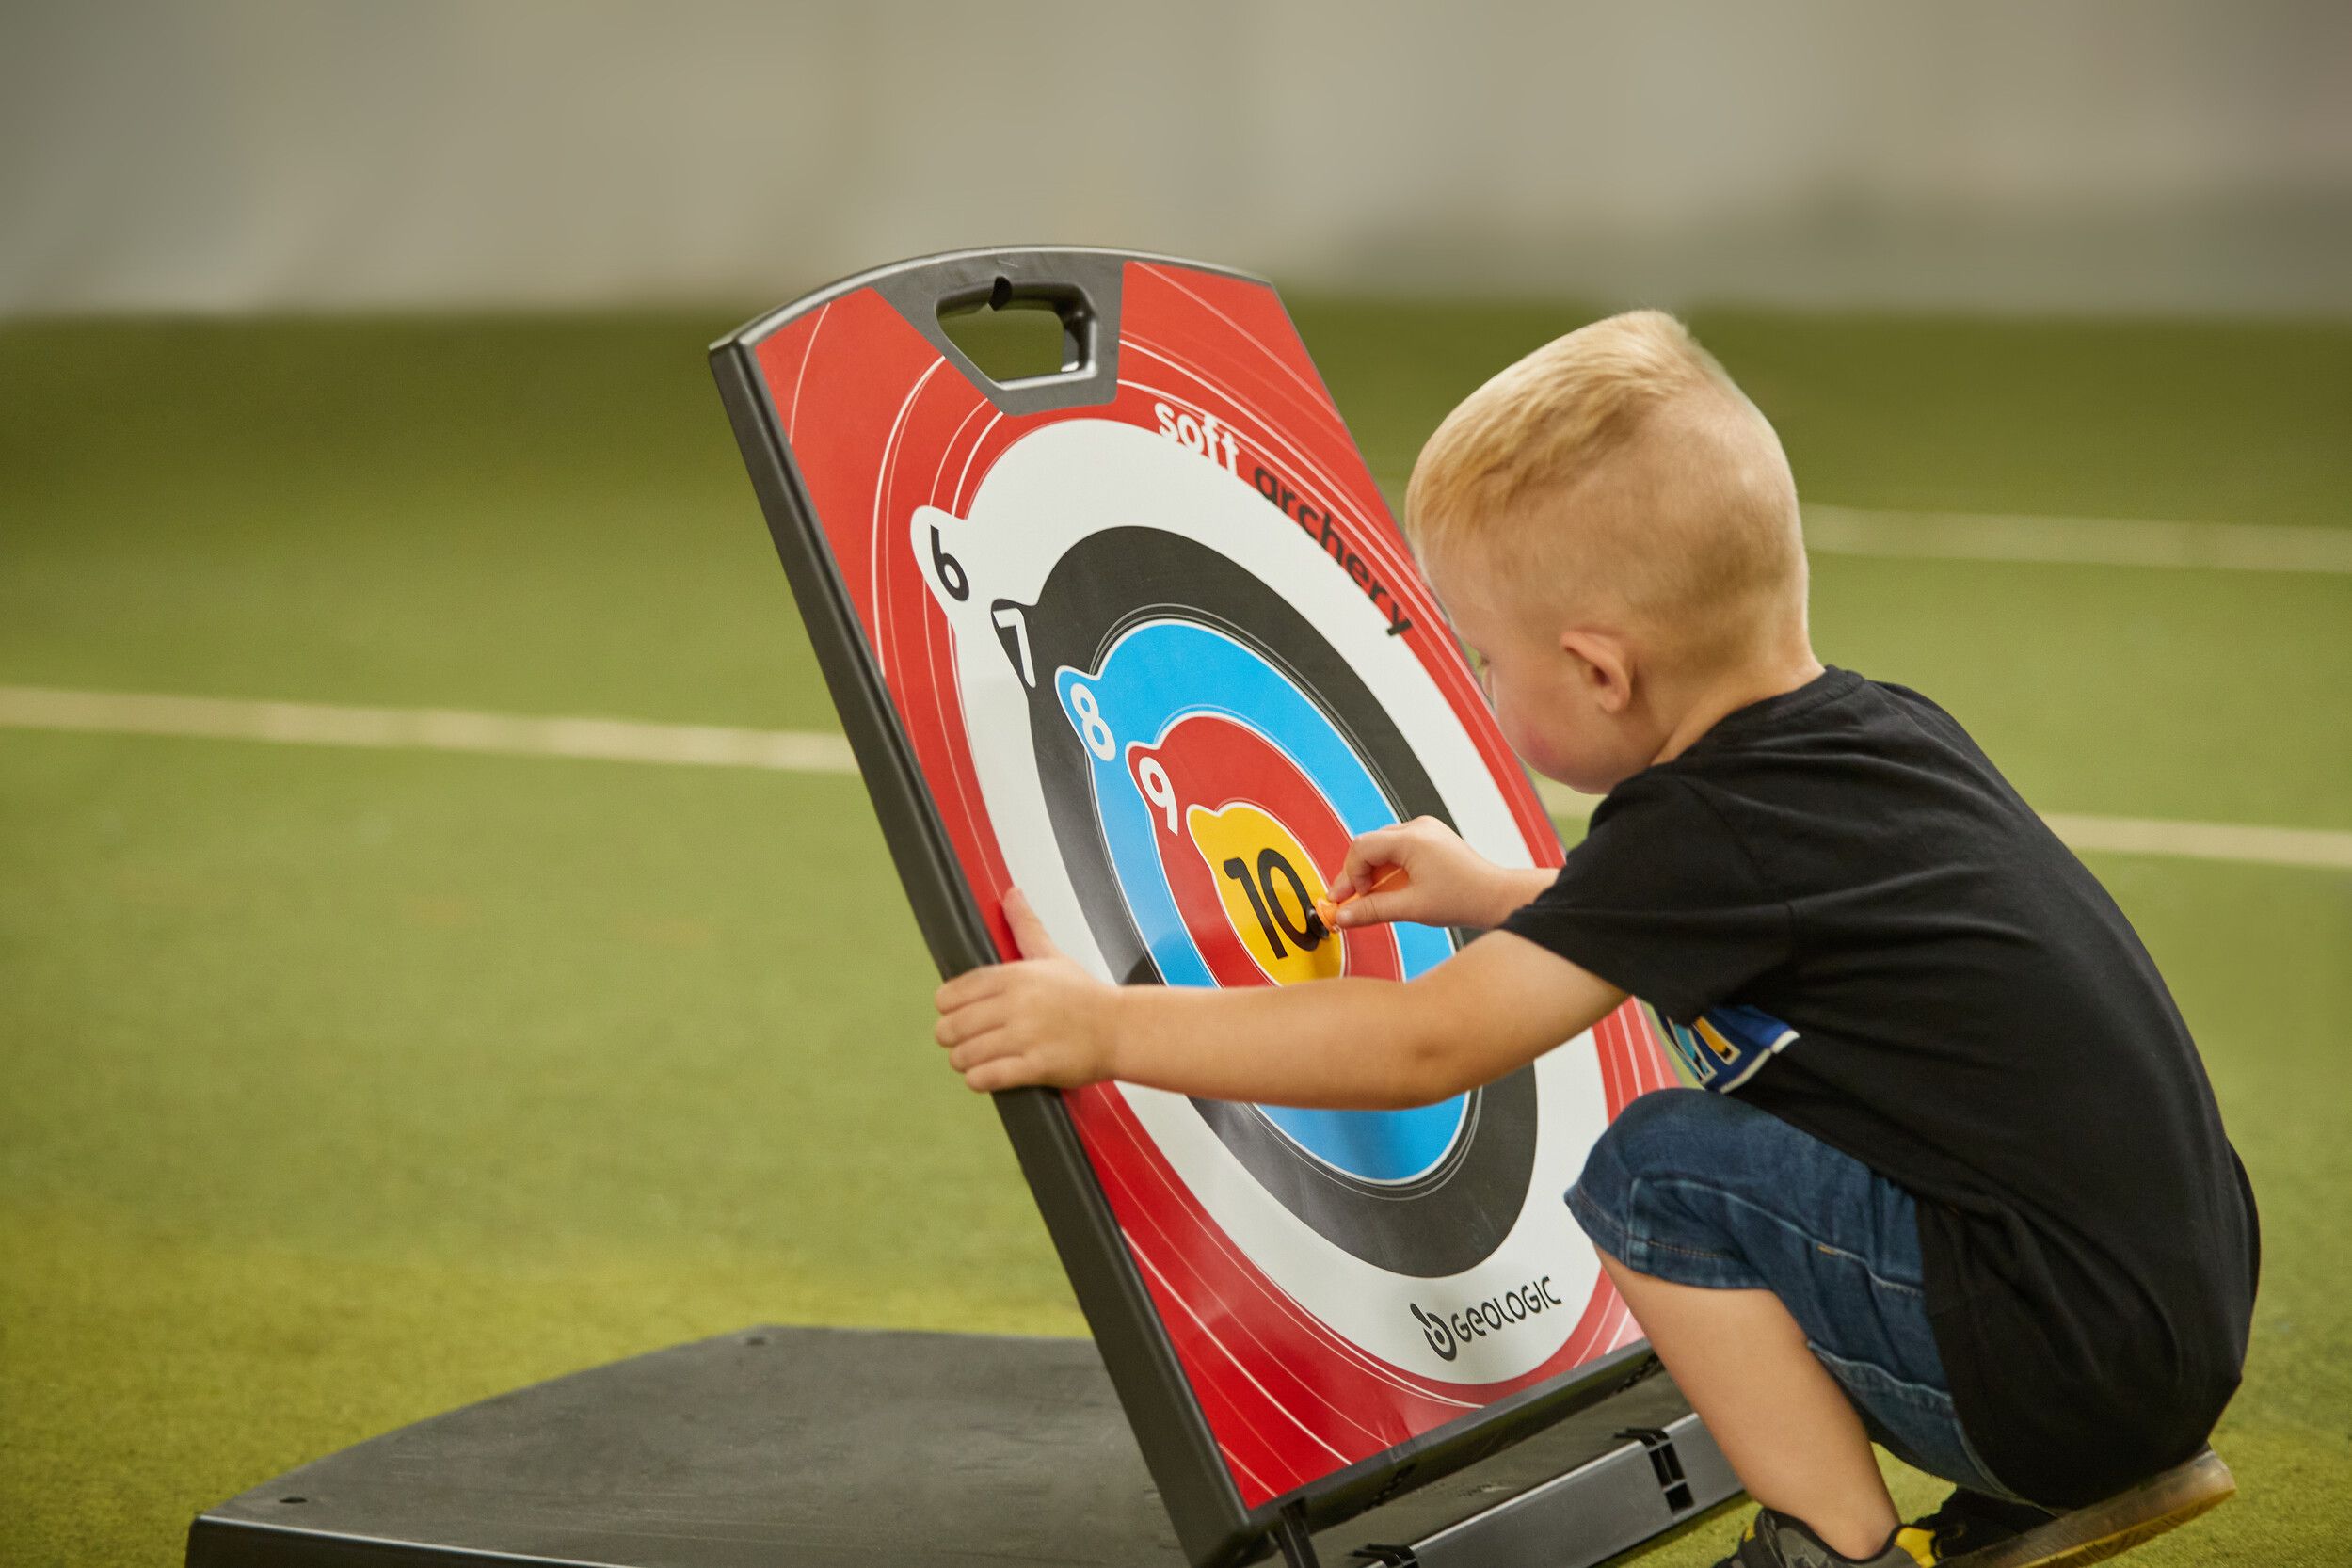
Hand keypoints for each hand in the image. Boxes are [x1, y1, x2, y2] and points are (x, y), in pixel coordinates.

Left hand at [933, 888, 1119, 1092]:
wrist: (1121, 1029)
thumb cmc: (1086, 995)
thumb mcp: (1052, 956)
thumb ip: (1025, 926)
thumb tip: (1011, 894)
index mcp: (1014, 976)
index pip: (952, 993)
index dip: (947, 1008)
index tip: (956, 1014)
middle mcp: (1017, 1004)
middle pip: (951, 1027)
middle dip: (951, 1038)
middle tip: (963, 1041)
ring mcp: (1027, 1036)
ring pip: (964, 1054)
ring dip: (965, 1061)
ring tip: (976, 1060)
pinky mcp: (1036, 1066)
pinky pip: (987, 1078)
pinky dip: (979, 1080)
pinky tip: (987, 1076)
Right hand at [1326, 817, 1524, 931]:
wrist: (1496, 897)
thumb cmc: (1463, 899)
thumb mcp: (1412, 908)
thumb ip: (1372, 910)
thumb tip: (1343, 916)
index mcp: (1412, 839)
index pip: (1362, 848)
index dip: (1349, 876)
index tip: (1345, 900)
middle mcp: (1417, 827)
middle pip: (1369, 845)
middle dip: (1356, 875)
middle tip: (1346, 902)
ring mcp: (1425, 830)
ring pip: (1381, 847)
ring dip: (1372, 872)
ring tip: (1371, 899)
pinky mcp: (1430, 839)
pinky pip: (1397, 849)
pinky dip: (1387, 868)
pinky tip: (1388, 889)